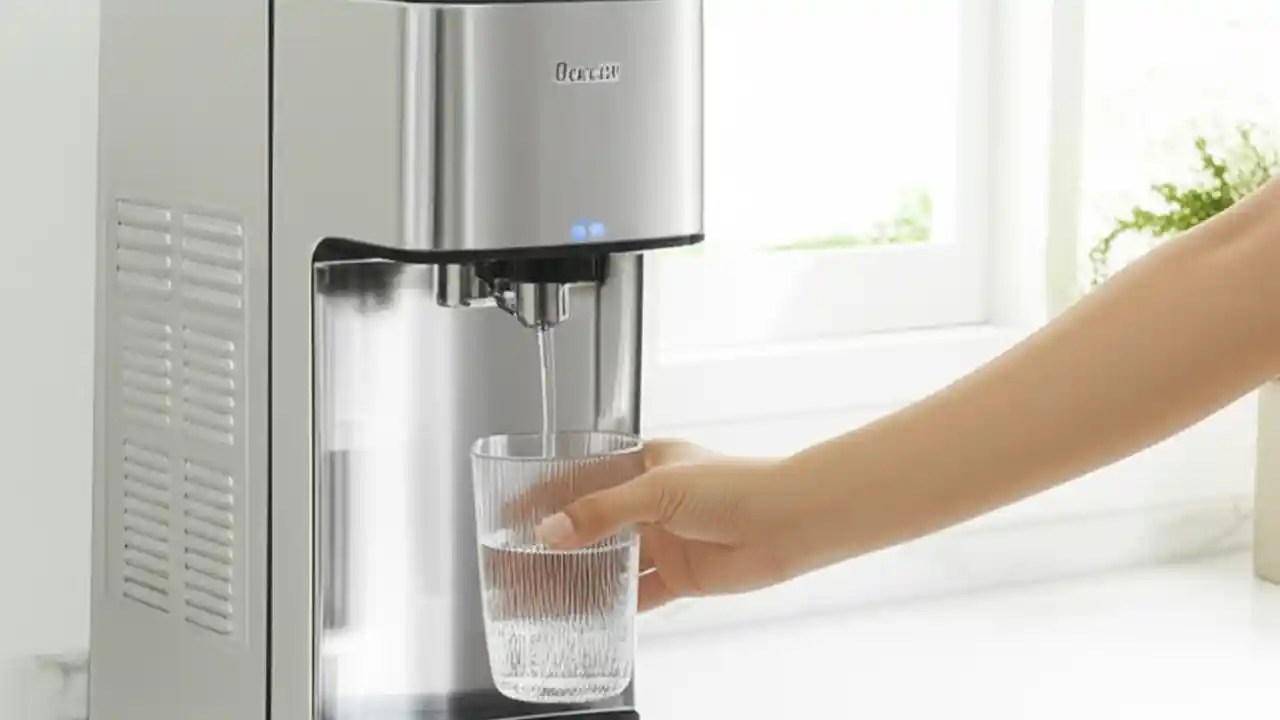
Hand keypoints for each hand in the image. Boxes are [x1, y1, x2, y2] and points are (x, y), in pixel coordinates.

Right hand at [536, 440, 818, 611]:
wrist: (786, 523)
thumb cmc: (734, 486)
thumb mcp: (656, 489)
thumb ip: (601, 512)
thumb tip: (551, 530)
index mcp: (645, 463)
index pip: (582, 478)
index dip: (546, 495)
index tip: (512, 512)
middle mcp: (651, 501)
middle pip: (591, 525)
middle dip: (556, 543)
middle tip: (517, 560)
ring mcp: (664, 539)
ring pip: (609, 562)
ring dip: (577, 576)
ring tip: (538, 592)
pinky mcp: (679, 575)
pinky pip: (637, 593)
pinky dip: (612, 603)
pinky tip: (585, 614)